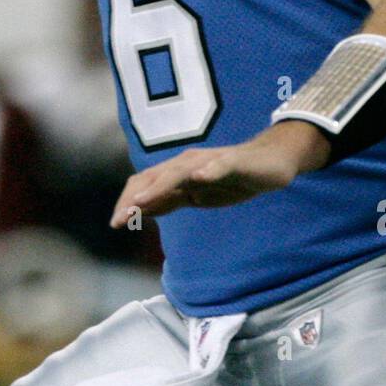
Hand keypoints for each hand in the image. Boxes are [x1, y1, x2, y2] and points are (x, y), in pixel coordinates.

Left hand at [109, 122, 329, 227]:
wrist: (271, 162)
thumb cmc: (232, 179)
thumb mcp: (196, 196)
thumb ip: (169, 201)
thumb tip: (140, 211)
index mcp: (177, 173)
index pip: (145, 184)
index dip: (128, 202)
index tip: (115, 224)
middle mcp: (188, 163)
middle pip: (155, 177)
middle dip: (135, 198)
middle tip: (120, 219)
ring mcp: (210, 161)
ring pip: (180, 171)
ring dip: (159, 186)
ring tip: (142, 201)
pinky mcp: (234, 161)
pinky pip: (219, 165)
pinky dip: (207, 171)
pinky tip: (198, 179)